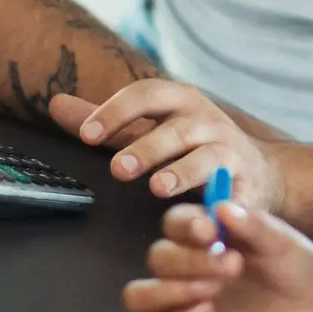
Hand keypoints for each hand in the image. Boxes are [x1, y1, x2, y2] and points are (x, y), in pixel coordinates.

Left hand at [51, 80, 282, 211]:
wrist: (258, 172)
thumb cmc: (192, 146)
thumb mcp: (151, 127)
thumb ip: (108, 121)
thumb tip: (54, 103)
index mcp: (180, 100)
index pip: (146, 95)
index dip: (117, 111)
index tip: (87, 135)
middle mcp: (207, 120)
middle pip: (175, 128)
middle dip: (146, 147)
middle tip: (118, 169)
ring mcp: (230, 150)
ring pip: (206, 157)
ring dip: (182, 172)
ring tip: (158, 187)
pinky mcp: (247, 182)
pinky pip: (232, 192)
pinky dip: (218, 203)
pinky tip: (203, 217)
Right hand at [122, 202, 312, 311]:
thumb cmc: (294, 263)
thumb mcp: (280, 240)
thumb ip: (252, 224)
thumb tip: (222, 207)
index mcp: (203, 233)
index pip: (173, 223)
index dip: (184, 227)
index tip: (210, 232)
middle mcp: (187, 264)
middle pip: (157, 258)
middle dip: (189, 262)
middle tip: (232, 267)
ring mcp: (184, 300)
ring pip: (140, 296)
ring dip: (169, 293)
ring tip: (211, 293)